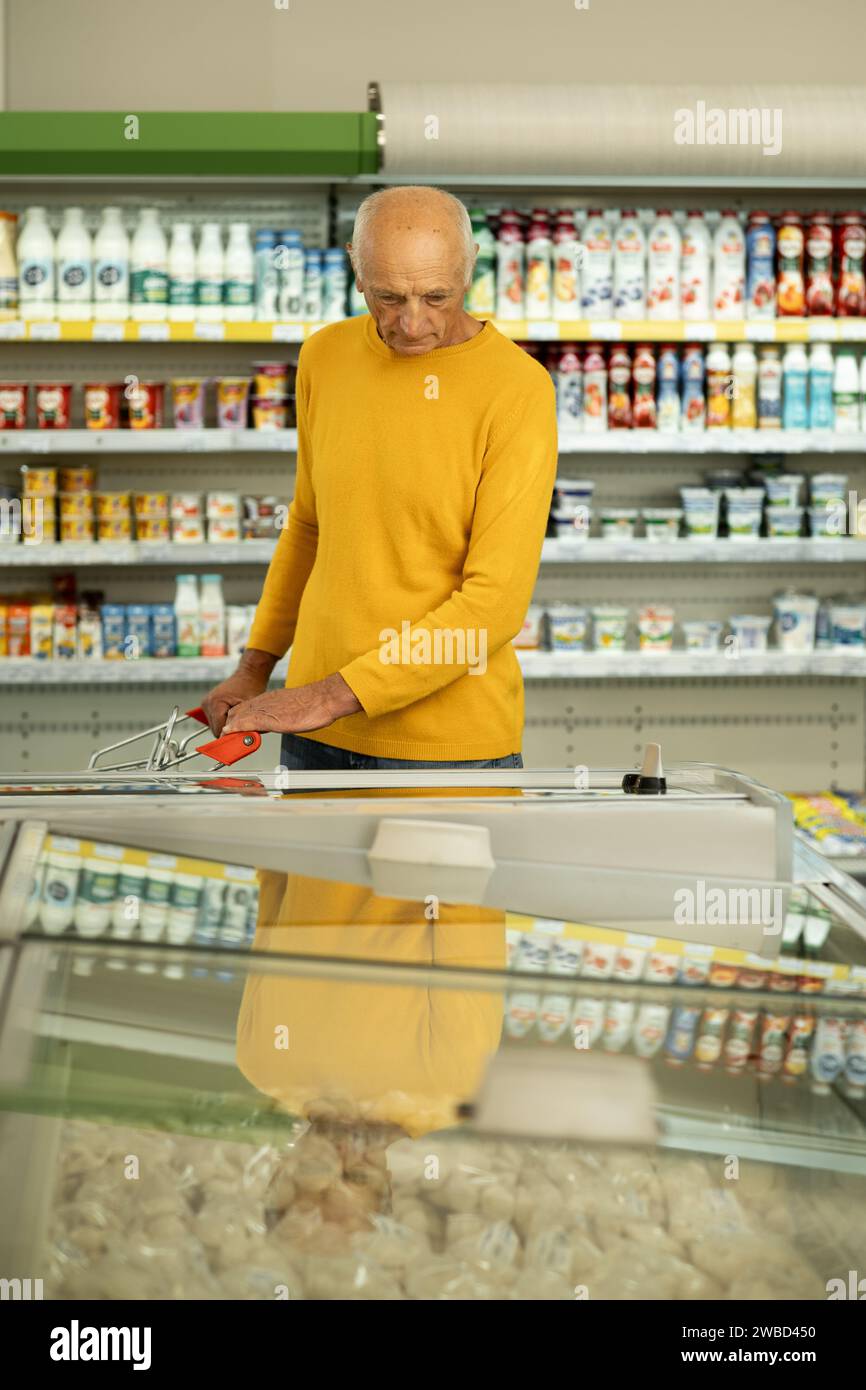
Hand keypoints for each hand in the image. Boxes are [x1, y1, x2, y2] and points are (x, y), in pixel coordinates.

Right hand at [201, 649, 275, 734]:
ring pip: (214, 726)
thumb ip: (243, 723)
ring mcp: (206, 703)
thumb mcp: (250, 707)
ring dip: (226, 725)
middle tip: (241, 724)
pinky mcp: (207, 704)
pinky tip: (232, 714)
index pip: (219, 730)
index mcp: (216, 703)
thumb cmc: (251, 687)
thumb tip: (241, 739)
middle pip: (215, 729)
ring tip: (237, 716)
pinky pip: (214, 720)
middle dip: (228, 730)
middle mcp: (207, 703)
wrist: (248, 674)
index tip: (240, 735)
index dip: (231, 734)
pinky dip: (223, 720)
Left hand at [223, 673, 361, 735]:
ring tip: (222, 740)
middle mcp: (265, 702)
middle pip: (238, 712)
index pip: (245, 709)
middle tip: (224, 738)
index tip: (230, 730)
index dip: (236, 720)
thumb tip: (280, 722)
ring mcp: (267, 708)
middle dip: (230, 725)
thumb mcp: (293, 709)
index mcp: (270, 700)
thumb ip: (281, 715)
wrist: (324, 698)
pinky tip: (230, 733)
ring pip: (240, 716)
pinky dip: (237, 728)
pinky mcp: (271, 717)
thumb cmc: (315, 704)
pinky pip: (248, 721)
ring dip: (230, 728)